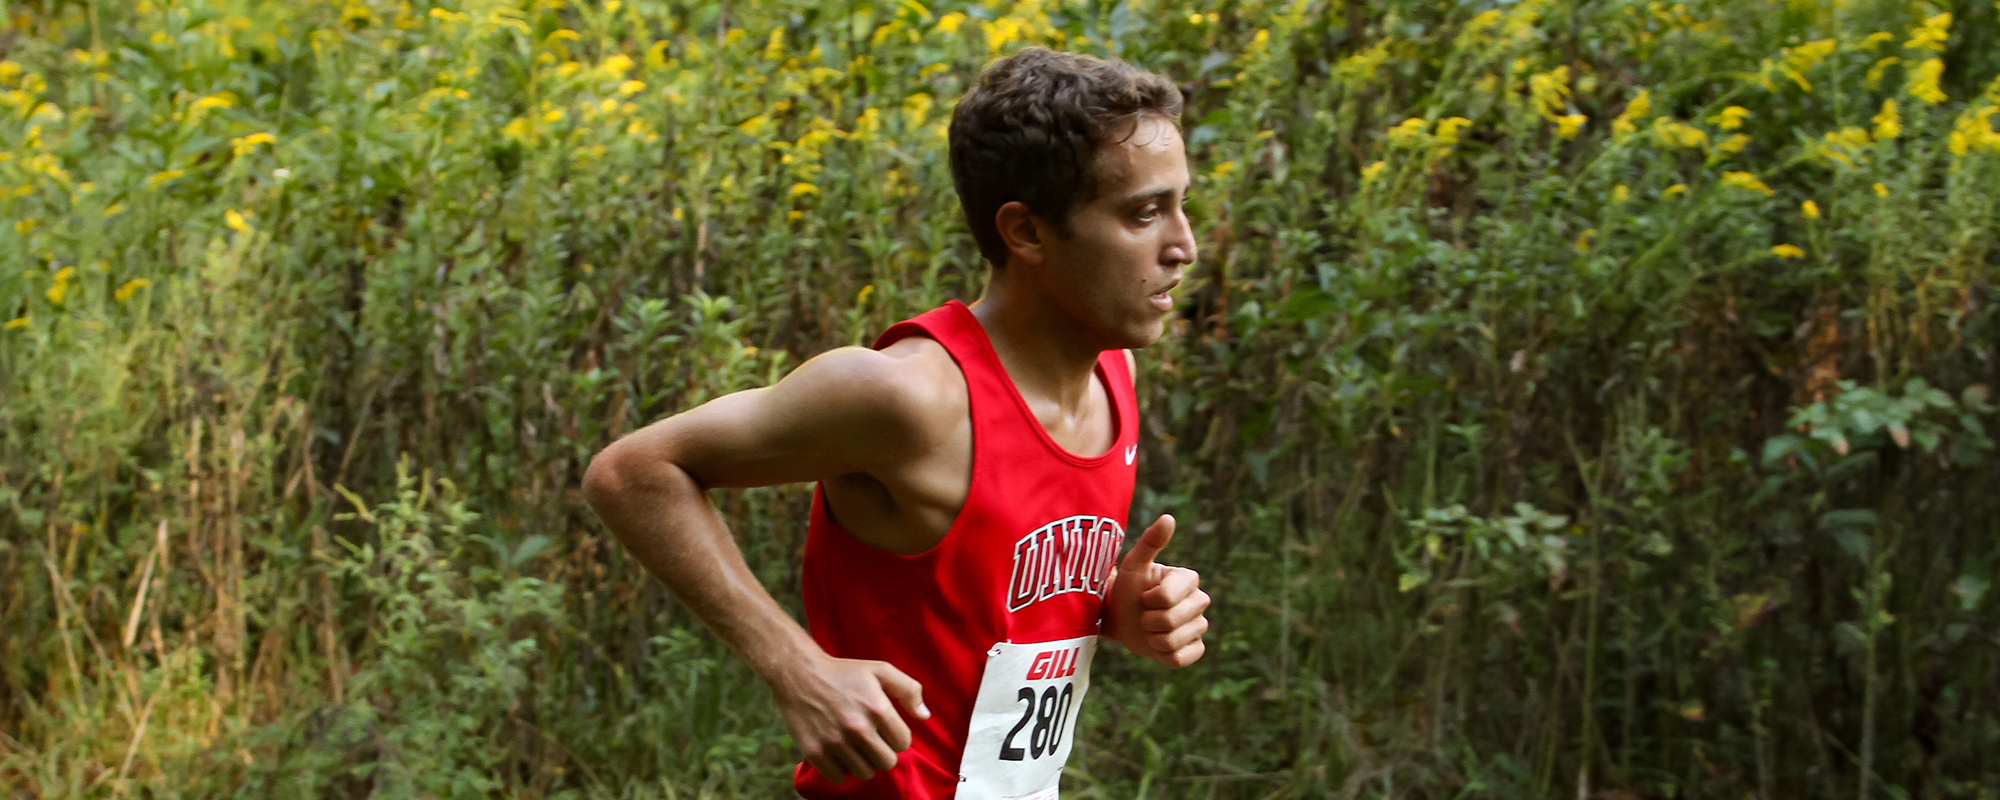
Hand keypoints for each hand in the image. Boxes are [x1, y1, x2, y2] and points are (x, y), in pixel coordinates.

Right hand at [768, 654, 929, 783]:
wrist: (799, 674)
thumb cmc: (844, 672)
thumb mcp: (880, 670)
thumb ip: (909, 690)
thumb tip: (924, 716)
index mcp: (877, 707)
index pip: (903, 743)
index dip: (897, 736)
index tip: (885, 729)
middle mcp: (857, 727)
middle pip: (887, 762)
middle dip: (883, 752)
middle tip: (871, 739)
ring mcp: (835, 742)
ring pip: (865, 772)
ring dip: (863, 761)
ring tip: (855, 744)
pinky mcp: (815, 752)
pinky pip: (839, 778)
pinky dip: (841, 769)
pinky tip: (839, 752)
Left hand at [1101, 514, 1209, 666]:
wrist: (1122, 619)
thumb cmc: (1127, 589)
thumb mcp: (1134, 565)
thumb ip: (1150, 542)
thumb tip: (1168, 517)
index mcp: (1189, 579)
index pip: (1167, 597)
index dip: (1148, 600)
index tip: (1143, 595)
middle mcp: (1199, 601)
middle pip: (1171, 621)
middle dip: (1149, 621)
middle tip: (1144, 615)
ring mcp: (1199, 626)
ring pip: (1174, 642)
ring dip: (1153, 639)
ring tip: (1149, 630)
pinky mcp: (1196, 649)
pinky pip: (1181, 659)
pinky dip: (1164, 656)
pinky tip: (1159, 646)